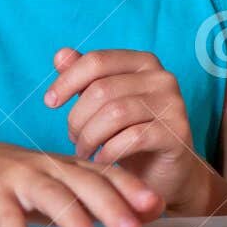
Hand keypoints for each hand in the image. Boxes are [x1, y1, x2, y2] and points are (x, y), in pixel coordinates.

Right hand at [0, 132, 163, 226]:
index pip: (106, 172)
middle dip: (113, 205)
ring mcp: (18, 177)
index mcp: (66, 165)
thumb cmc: (8, 180)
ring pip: (51, 194)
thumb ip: (83, 202)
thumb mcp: (50, 187)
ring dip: (74, 219)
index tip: (159, 206)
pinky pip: (5, 214)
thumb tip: (131, 220)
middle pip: (86, 182)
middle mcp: (48, 166)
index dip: (133, 188)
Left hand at [48, 47, 212, 210]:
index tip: (50, 102)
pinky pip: (132, 138)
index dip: (67, 81)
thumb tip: (60, 55)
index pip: (97, 61)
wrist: (164, 172)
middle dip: (78, 118)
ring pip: (115, 113)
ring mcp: (173, 105)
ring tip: (84, 150)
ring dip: (90, 137)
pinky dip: (108, 151)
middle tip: (73, 138)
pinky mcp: (176, 133)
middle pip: (102, 90)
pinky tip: (100, 160)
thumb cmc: (129, 133)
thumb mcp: (104, 104)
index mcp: (143, 62)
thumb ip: (85, 78)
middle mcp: (162, 78)